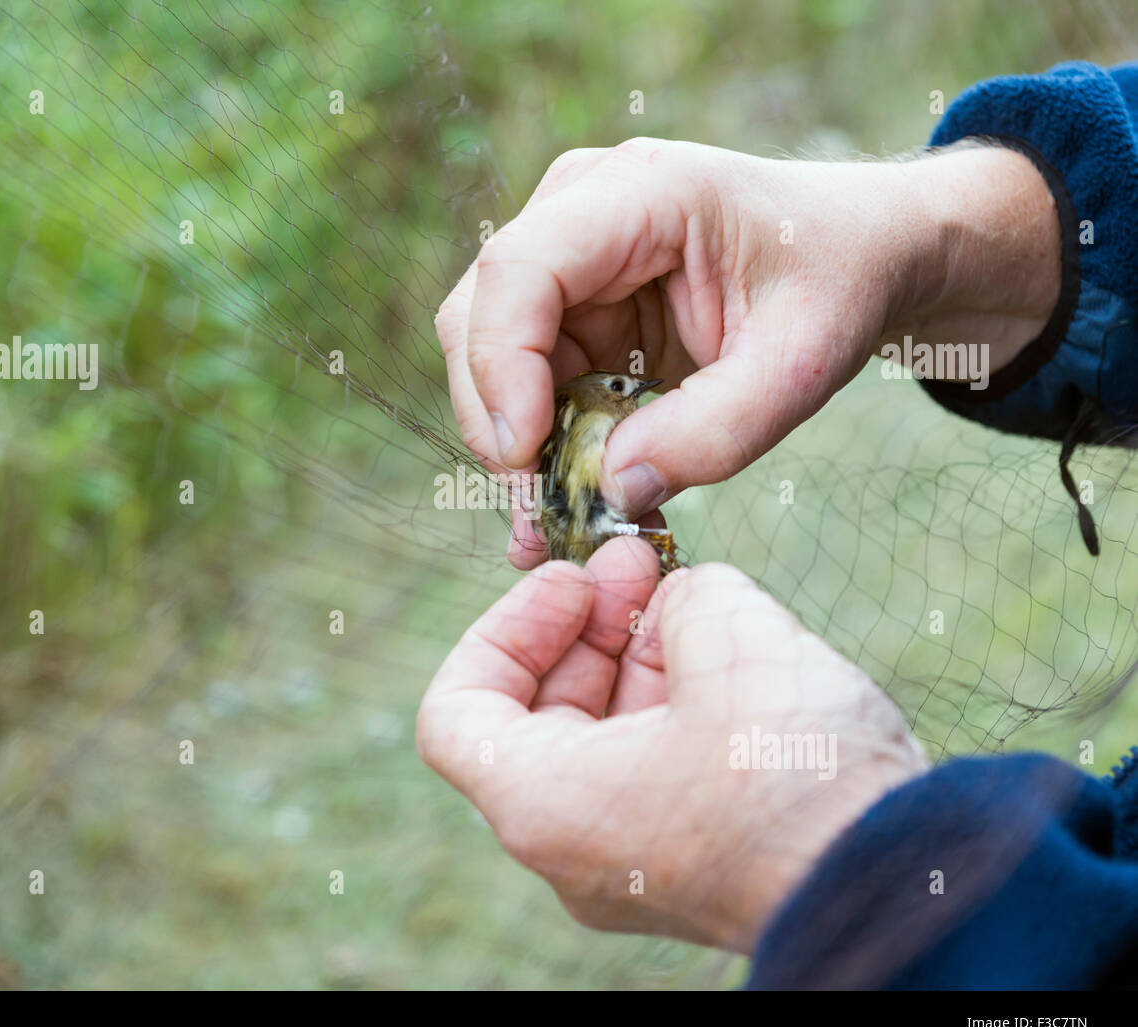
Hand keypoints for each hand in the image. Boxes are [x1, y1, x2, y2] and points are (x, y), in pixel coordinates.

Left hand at [416, 537, 928, 952]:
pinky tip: (722, 648)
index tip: (571, 582)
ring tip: (687, 592)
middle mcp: (572, 848)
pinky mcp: (695, 864)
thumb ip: (680, 597)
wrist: (909, 883)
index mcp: (543, 803)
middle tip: (637, 562)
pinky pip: (654, 770)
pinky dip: (673, 704)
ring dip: (634, 657)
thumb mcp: (731, 636)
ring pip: (601, 741)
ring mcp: (634, 864)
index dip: (502, 629)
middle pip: (537, 717)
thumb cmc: (798, 774)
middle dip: (585, 627)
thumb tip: (683, 604)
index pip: (459, 710)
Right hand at [435, 139, 1059, 567]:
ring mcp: (568, 263)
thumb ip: (716, 431)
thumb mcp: (804, 363)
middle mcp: (579, 213)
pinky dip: (543, 446)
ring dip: (517, 444)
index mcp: (639, 193)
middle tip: (544, 510)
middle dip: (500, 419)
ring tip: (562, 520)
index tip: (526, 455)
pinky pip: (527, 385)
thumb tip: (610, 489)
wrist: (860, 255)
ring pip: (490, 359)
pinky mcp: (572, 312)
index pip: (520, 267)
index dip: (501, 364)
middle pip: (480, 316)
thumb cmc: (839, 283)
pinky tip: (574, 499)